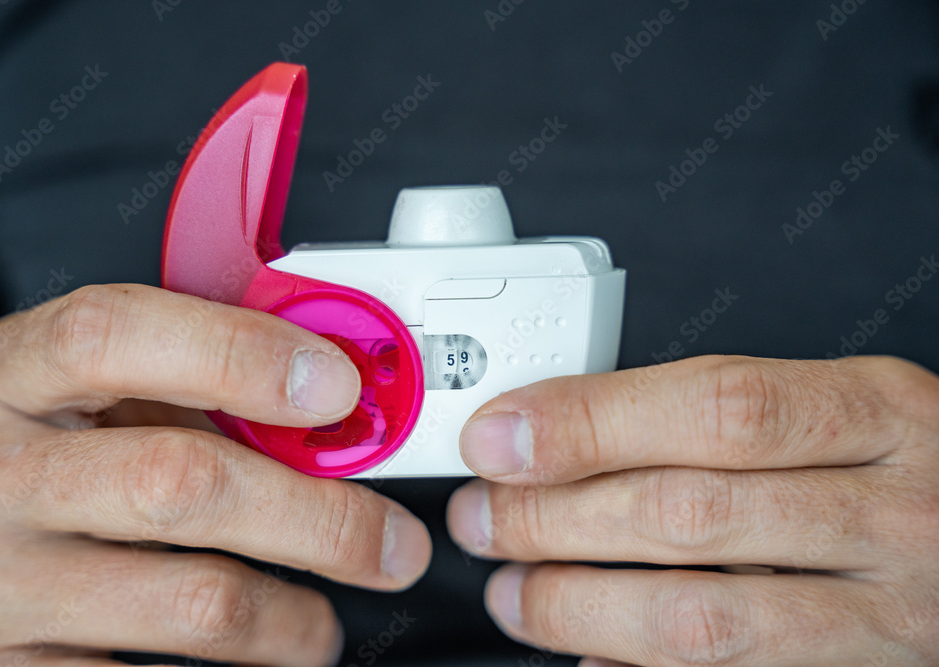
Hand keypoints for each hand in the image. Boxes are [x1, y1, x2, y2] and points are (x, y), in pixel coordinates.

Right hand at [0, 284, 430, 666]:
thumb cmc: (18, 447)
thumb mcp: (77, 389)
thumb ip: (185, 381)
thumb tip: (323, 408)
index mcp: (10, 375)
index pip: (116, 338)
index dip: (240, 355)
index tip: (337, 388)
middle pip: (180, 484)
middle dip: (318, 517)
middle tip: (390, 543)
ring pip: (188, 602)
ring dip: (291, 618)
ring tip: (324, 623)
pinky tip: (257, 658)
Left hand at [447, 355, 938, 665]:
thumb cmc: (917, 467)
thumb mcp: (847, 407)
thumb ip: (728, 416)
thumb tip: (574, 434)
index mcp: (881, 415)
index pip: (715, 407)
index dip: (591, 423)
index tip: (503, 436)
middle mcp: (894, 517)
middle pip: (690, 514)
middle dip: (557, 519)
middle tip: (487, 516)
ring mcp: (889, 617)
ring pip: (702, 620)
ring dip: (579, 608)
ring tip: (514, 593)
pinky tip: (589, 656)